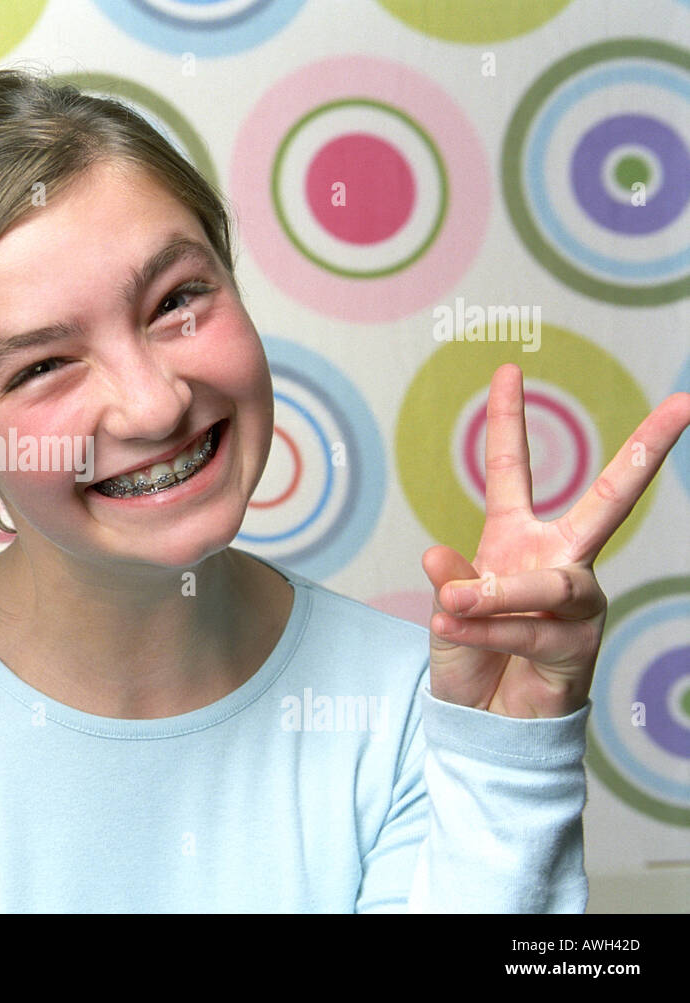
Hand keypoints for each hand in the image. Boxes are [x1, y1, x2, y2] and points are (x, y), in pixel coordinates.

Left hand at [422, 364, 689, 718]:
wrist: (485, 721)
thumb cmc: (471, 655)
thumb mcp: (447, 610)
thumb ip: (450, 581)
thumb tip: (442, 559)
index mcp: (519, 538)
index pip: (512, 470)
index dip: (508, 420)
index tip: (508, 369)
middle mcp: (560, 561)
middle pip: (611, 502)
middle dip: (647, 452)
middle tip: (684, 407)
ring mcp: (577, 604)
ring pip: (552, 584)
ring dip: (498, 594)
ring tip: (453, 604)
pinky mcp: (580, 647)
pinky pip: (531, 633)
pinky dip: (487, 632)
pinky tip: (451, 627)